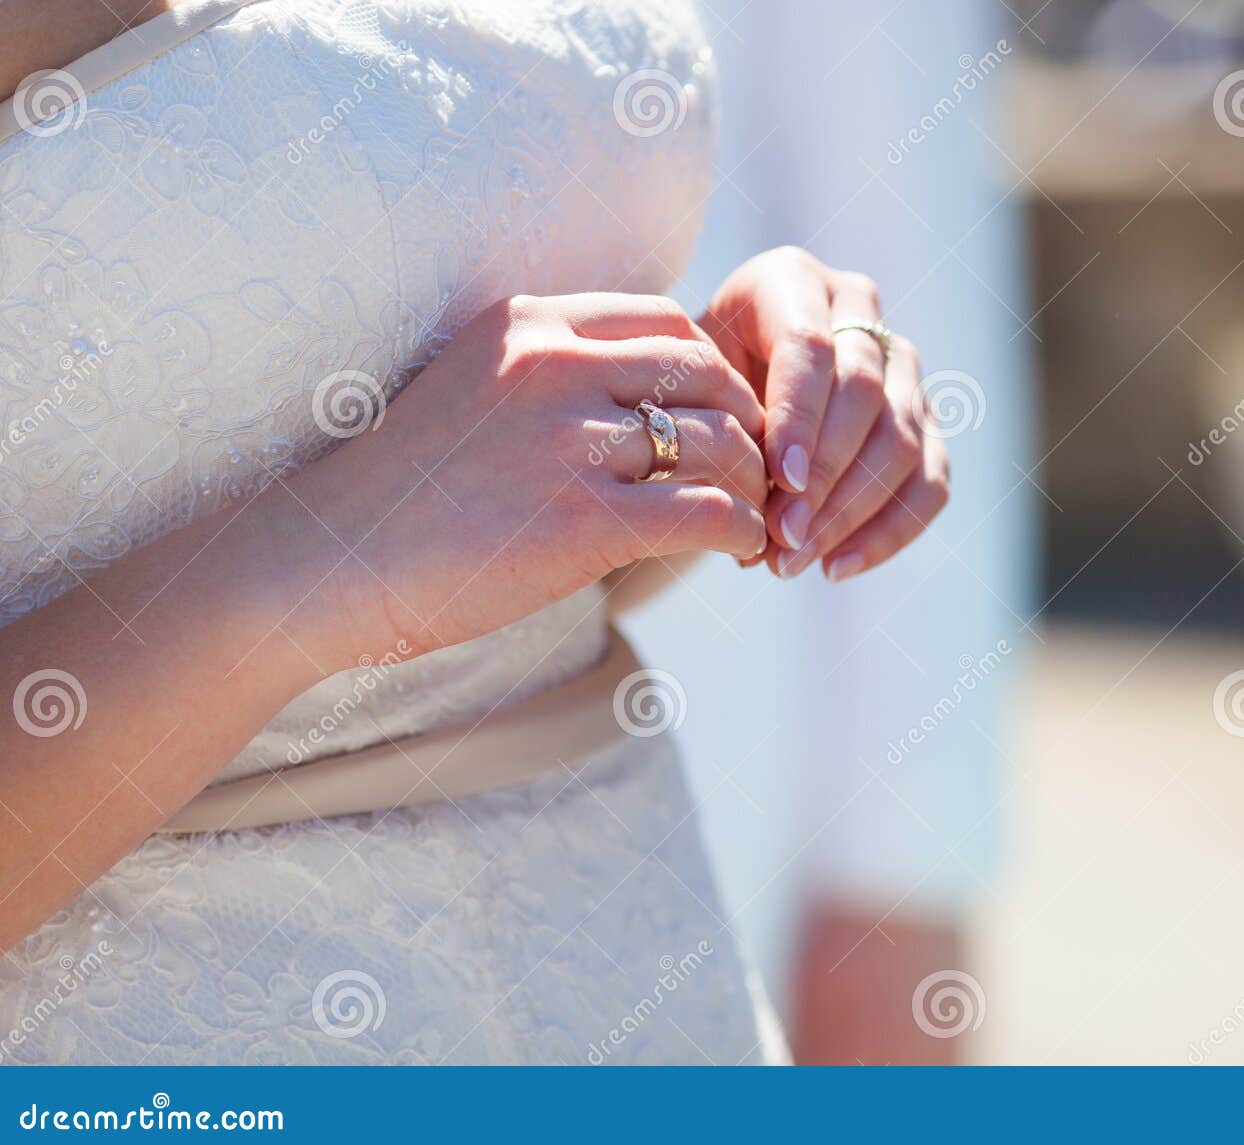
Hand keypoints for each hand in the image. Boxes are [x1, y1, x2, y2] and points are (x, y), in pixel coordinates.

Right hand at [299, 293, 768, 661]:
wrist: (326, 562)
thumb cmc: (402, 491)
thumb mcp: (475, 392)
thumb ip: (551, 377)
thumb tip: (643, 395)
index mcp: (527, 325)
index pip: (665, 321)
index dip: (712, 372)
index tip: (719, 418)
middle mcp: (553, 367)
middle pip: (708, 374)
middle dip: (749, 423)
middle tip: (756, 470)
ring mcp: (569, 441)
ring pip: (721, 441)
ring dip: (753, 482)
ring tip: (755, 517)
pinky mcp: (584, 520)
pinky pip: (709, 510)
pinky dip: (742, 529)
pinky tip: (741, 548)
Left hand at [699, 247, 948, 580]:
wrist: (716, 390)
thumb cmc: (689, 385)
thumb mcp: (686, 387)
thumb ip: (718, 424)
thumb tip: (763, 513)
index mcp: (791, 280)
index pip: (811, 346)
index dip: (800, 418)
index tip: (779, 483)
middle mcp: (857, 308)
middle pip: (864, 394)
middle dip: (824, 475)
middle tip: (782, 538)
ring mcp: (899, 362)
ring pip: (901, 440)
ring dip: (848, 513)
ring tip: (792, 562)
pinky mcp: (924, 418)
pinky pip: (930, 481)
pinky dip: (888, 532)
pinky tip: (836, 567)